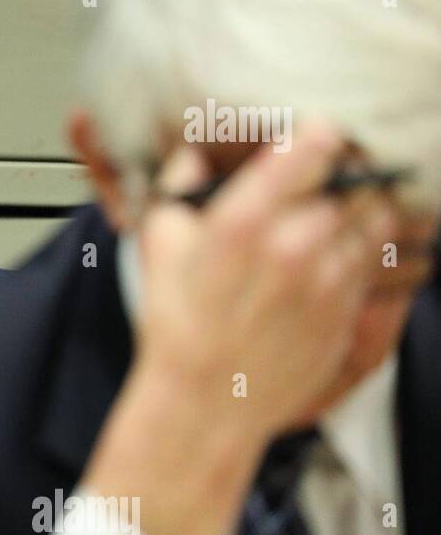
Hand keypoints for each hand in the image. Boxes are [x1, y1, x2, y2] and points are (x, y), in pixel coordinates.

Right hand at [83, 122, 393, 534]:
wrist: (206, 401)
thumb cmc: (176, 326)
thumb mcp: (158, 243)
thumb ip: (179, 185)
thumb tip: (196, 153)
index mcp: (245, 220)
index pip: (315, 145)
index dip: (318, 133)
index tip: (314, 134)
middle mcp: (296, 244)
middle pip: (353, 180)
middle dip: (340, 175)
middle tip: (323, 178)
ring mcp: (330, 280)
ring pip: (375, 217)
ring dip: (360, 208)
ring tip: (337, 211)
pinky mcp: (349, 310)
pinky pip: (374, 261)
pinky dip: (362, 248)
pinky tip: (334, 254)